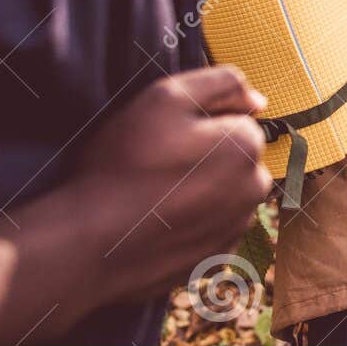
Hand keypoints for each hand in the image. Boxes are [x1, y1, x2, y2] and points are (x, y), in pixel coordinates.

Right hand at [68, 66, 272, 305]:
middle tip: (156, 166)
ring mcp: (235, 229)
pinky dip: (189, 226)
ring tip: (152, 197)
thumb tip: (258, 100)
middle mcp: (253, 190)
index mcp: (247, 146)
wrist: (88, 245)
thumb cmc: (124, 164)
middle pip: (235, 159)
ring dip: (199, 192)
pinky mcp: (214, 261)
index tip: (165, 136)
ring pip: (224, 196)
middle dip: (206, 157)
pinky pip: (208, 230)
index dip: (200, 123)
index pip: (238, 121)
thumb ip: (221, 84)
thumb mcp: (165, 97)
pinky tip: (155, 225)